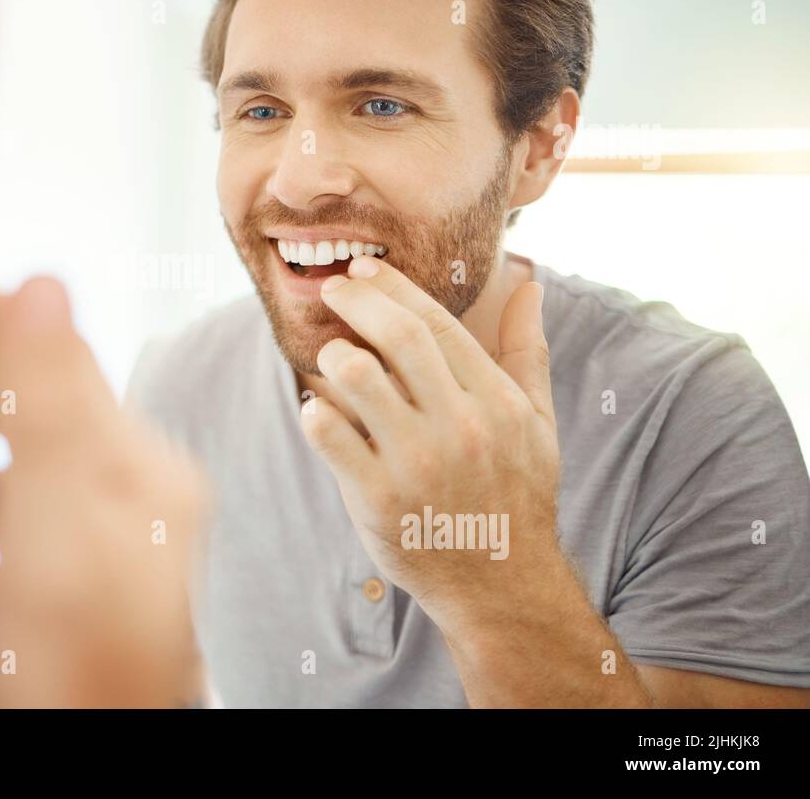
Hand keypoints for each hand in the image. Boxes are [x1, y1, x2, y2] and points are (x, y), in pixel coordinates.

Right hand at [0, 244, 205, 706]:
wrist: (77, 766)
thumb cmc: (78, 682)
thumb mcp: (55, 537)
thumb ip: (48, 412)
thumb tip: (46, 286)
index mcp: (135, 466)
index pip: (46, 347)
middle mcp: (118, 484)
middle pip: (24, 378)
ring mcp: (81, 525)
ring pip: (3, 430)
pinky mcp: (46, 563)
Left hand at [301, 255, 561, 631]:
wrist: (500, 582)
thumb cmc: (516, 493)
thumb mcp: (536, 422)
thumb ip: (527, 351)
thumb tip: (530, 285)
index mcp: (495, 401)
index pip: (436, 322)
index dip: (393, 286)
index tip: (364, 269)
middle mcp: (459, 426)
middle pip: (397, 336)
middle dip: (356, 301)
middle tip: (331, 289)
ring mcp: (416, 462)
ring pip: (356, 376)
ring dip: (333, 355)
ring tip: (330, 357)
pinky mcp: (376, 498)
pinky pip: (328, 433)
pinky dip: (314, 411)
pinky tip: (318, 409)